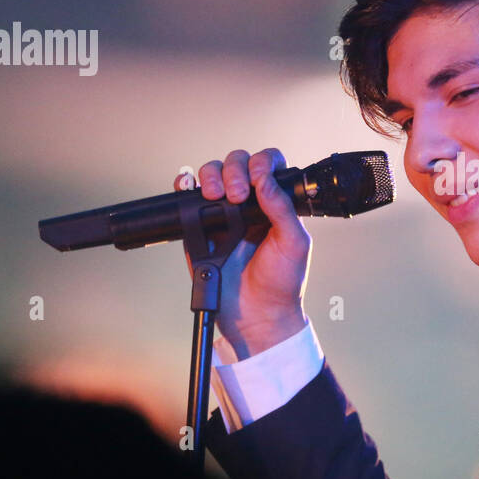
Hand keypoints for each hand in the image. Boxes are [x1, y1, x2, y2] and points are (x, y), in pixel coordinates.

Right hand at [173, 148, 310, 358]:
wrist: (257, 315)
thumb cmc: (282, 282)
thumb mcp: (293, 242)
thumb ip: (281, 208)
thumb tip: (264, 179)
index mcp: (275, 203)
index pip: (267, 165)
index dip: (261, 163)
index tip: (258, 177)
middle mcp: (248, 204)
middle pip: (236, 163)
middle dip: (234, 171)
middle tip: (236, 196)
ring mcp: (222, 215)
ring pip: (211, 174)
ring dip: (211, 175)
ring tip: (216, 196)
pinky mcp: (198, 229)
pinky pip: (187, 198)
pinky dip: (185, 184)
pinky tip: (190, 188)